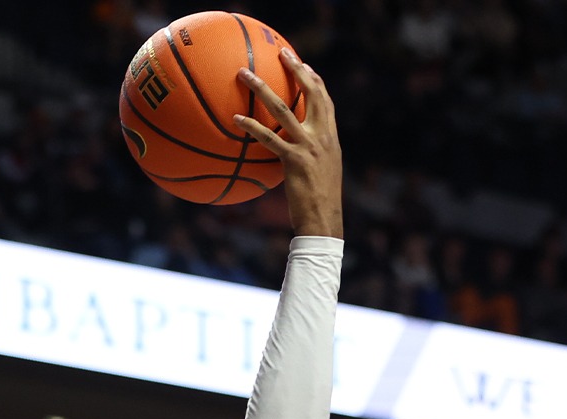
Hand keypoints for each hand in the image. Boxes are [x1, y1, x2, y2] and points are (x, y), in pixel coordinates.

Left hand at [234, 50, 341, 238]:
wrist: (324, 219)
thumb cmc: (319, 200)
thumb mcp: (321, 171)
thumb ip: (311, 153)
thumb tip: (291, 148)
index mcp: (330, 137)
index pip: (326, 100)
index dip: (314, 79)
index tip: (303, 64)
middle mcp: (322, 136)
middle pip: (312, 93)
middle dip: (297, 69)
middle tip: (282, 53)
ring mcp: (309, 147)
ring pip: (283, 109)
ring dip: (262, 88)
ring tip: (246, 74)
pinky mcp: (294, 160)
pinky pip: (269, 138)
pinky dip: (252, 126)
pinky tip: (236, 118)